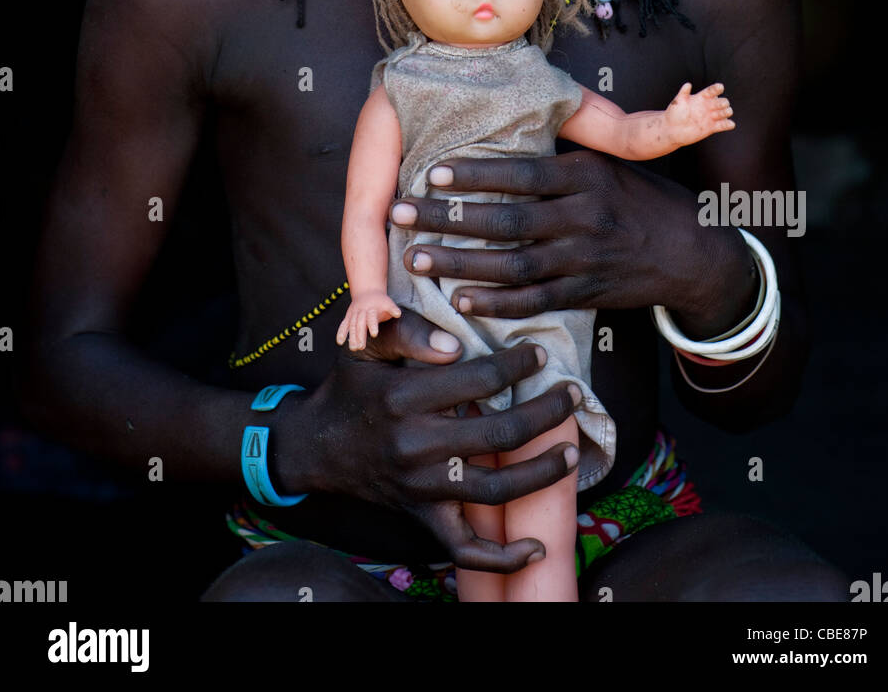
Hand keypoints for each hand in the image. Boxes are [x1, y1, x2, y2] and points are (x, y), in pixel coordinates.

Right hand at [291, 309, 579, 572]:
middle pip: (500, 432)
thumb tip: (455, 343)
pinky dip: (502, 558)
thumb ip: (406, 330)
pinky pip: (465, 550)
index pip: (480, 379)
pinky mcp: (422, 518)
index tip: (539, 354)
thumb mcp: (364, 344)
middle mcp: (416, 446)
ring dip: (542, 472)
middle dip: (546, 412)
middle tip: (570, 394)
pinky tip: (536, 547)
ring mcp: (422, 488)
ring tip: (571, 452)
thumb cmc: (351, 387)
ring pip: (496, 488)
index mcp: (405, 398)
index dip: (517, 364)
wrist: (316, 446)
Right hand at [336, 291, 401, 350]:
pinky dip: (341, 332)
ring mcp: (354, 314)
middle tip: (361, 347)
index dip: (372, 325)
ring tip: (353, 348)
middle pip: (359, 323)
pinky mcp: (348, 316)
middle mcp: (361, 311)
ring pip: (351, 325)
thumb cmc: (380, 301)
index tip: (374, 334)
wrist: (367, 292)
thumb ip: (392, 309)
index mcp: (371, 308)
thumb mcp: (387, 303)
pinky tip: (340, 342)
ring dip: (351, 336)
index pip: (371, 317)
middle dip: (359, 335)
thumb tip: (398, 314)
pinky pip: (343, 324)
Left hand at [391, 151, 747, 324]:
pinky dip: (496, 302)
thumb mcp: (607, 163)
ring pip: (512, 265)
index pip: (522, 173)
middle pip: (506, 220)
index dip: (475, 174)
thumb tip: (502, 126)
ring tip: (415, 257)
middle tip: (398, 213)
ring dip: (459, 262)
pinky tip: (460, 297)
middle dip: (447, 219)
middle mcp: (585, 216)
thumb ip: (560, 154)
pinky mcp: (587, 293)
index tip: (432, 172)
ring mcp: (586, 258)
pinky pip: (534, 301)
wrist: (694, 252)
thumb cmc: (638, 199)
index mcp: (586, 174)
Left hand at [664, 82, 734, 146]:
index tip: (720, 87)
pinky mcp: (713, 127)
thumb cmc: (673, 114)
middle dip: (723, 102)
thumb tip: (688, 84)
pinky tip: (728, 124)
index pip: (712, 91)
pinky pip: (725, 125)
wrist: (672, 131)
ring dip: (726, 112)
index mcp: (701, 98)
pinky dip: (729, 124)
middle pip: (722, 101)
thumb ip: (683, 93)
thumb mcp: (677, 102)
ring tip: (719, 115)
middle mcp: (708, 106)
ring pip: (726, 112)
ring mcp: (711, 117)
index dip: (717, 88)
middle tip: (715, 106)